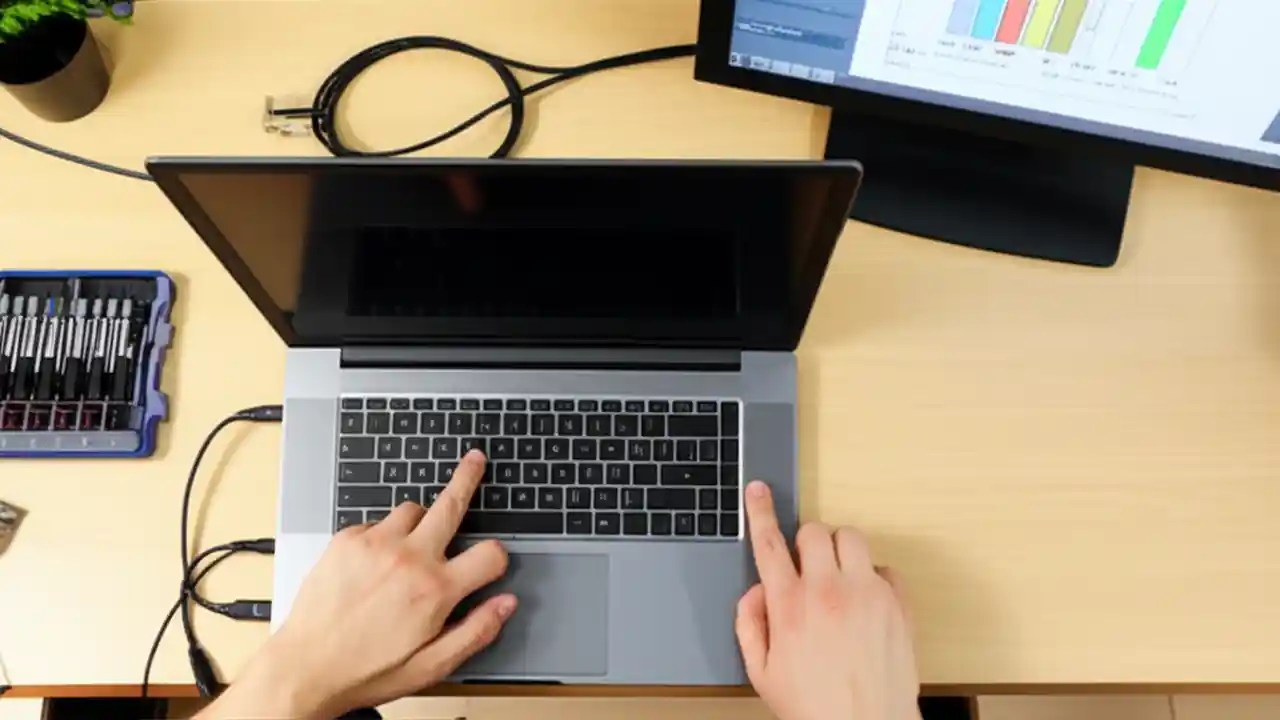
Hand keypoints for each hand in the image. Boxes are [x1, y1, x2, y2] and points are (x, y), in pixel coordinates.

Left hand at [198, 450, 514, 719]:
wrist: (304, 668)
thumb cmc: (365, 670)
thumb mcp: (432, 666)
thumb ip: (476, 631)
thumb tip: (505, 604)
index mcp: (434, 590)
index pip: (490, 553)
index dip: (497, 558)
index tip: (492, 560)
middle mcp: (407, 559)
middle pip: (451, 504)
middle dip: (468, 479)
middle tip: (474, 461)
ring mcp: (374, 544)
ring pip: (412, 510)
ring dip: (419, 523)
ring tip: (409, 548)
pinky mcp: (346, 540)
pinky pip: (375, 522)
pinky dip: (381, 535)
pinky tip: (374, 564)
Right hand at [736, 481, 919, 719]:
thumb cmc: (815, 707)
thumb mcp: (761, 673)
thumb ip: (749, 624)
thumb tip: (755, 591)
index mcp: (789, 606)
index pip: (768, 543)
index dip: (761, 511)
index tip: (759, 491)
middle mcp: (827, 591)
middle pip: (812, 532)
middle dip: (805, 542)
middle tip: (806, 564)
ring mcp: (866, 594)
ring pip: (850, 537)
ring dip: (839, 550)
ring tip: (838, 576)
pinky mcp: (897, 603)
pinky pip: (885, 567)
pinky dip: (874, 577)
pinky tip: (866, 600)